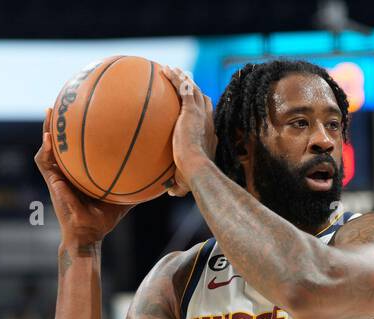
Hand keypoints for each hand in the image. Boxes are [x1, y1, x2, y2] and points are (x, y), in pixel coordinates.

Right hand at [34, 108, 131, 249]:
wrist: (87, 235)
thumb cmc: (104, 220)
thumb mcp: (122, 200)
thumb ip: (134, 186)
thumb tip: (158, 178)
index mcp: (81, 173)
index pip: (80, 147)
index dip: (80, 130)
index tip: (86, 111)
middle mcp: (68, 172)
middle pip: (63, 142)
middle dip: (62, 122)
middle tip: (65, 101)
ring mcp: (58, 177)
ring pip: (48, 148)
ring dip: (47, 130)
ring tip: (49, 112)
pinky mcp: (52, 184)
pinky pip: (45, 164)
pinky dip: (46, 150)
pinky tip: (50, 139)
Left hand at [155, 65, 215, 196]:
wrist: (197, 168)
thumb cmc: (193, 178)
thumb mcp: (185, 183)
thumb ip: (178, 187)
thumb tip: (171, 193)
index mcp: (208, 136)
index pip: (207, 120)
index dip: (201, 112)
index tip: (193, 108)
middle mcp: (208, 122)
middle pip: (204, 100)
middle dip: (194, 90)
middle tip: (184, 83)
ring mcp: (201, 114)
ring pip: (194, 89)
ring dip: (184, 78)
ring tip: (173, 70)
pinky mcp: (191, 109)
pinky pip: (183, 87)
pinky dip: (175, 77)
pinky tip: (164, 70)